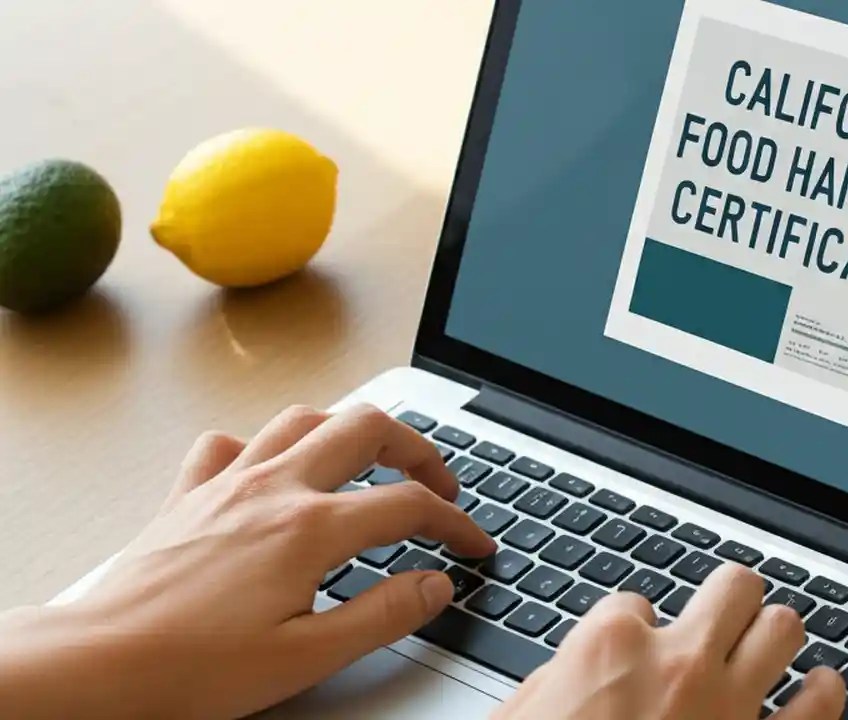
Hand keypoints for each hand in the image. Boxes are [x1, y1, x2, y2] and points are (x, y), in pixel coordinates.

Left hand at [0, 404, 495, 719]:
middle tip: (439, 484)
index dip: (455, 523)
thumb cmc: (192, 668)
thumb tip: (436, 585)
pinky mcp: (190, 494)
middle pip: (367, 428)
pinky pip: (232, 443)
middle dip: (418, 449)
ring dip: (349, 431)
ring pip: (304, 418)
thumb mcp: (308, 657)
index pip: (408, 505)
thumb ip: (384, 615)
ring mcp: (229, 483)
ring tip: (372, 460)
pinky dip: (264, 446)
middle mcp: (274, 488)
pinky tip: (274, 470)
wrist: (98, 664)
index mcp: (311, 528)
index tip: (474, 546)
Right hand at [495, 563, 846, 719]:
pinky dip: (823, 695)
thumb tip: (574, 672)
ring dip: (775, 636)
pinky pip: (818, 710)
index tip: (634, 649)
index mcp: (611, 648)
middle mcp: (679, 664)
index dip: (633, 628)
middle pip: (732, 588)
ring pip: (782, 629)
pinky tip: (821, 690)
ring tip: (771, 643)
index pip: (634, 602)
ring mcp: (729, 707)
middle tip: (722, 619)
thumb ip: (555, 684)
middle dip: (728, 601)